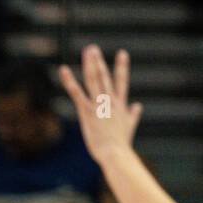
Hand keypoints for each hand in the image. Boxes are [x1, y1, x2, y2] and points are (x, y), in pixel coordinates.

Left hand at [57, 45, 143, 164]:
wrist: (116, 154)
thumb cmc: (121, 145)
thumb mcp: (129, 127)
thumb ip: (133, 115)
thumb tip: (138, 106)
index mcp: (120, 105)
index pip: (121, 82)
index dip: (122, 67)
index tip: (122, 53)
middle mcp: (110, 101)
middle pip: (104, 77)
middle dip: (98, 62)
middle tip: (92, 48)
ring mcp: (99, 105)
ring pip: (94, 79)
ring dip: (90, 64)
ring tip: (87, 51)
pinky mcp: (87, 112)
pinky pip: (77, 93)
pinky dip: (69, 81)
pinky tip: (63, 70)